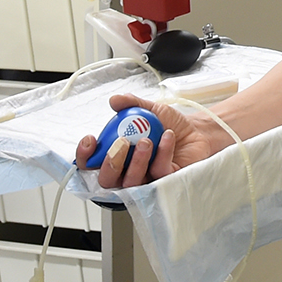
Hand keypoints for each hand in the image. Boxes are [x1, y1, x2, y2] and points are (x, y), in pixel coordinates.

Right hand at [76, 94, 220, 188]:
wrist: (196, 131)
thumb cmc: (168, 125)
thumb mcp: (148, 108)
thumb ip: (130, 103)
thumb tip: (115, 100)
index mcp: (117, 153)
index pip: (91, 162)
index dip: (85, 155)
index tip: (90, 140)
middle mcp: (126, 169)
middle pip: (106, 179)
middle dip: (110, 162)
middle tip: (121, 143)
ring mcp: (145, 178)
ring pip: (131, 181)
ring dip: (136, 160)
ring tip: (147, 140)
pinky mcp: (165, 181)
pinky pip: (158, 173)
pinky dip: (162, 153)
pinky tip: (167, 137)